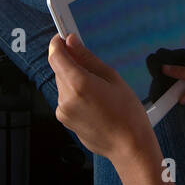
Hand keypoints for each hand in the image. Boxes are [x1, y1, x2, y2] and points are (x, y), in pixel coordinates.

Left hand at [49, 33, 156, 161]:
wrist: (129, 146)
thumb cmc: (127, 113)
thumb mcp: (112, 78)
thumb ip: (87, 58)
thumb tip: (72, 42)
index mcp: (78, 83)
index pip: (55, 55)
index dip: (57, 44)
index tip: (63, 38)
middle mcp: (65, 97)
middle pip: (59, 70)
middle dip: (71, 64)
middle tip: (93, 69)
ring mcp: (63, 111)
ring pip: (62, 84)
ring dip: (74, 81)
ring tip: (98, 91)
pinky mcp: (64, 120)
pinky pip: (65, 99)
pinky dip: (75, 95)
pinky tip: (94, 102)